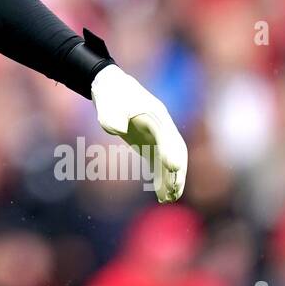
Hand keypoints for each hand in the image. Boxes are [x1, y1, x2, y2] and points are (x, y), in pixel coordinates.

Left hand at [91, 65, 187, 202]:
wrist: (111, 86)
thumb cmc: (111, 94)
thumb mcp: (108, 102)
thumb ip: (111, 116)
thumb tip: (117, 129)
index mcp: (155, 114)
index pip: (166, 135)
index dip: (170, 151)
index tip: (173, 168)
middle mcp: (162, 126)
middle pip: (175, 150)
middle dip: (177, 171)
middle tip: (174, 191)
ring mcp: (158, 135)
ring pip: (170, 159)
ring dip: (172, 179)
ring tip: (169, 199)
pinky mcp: (150, 142)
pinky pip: (159, 162)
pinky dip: (162, 178)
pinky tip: (161, 195)